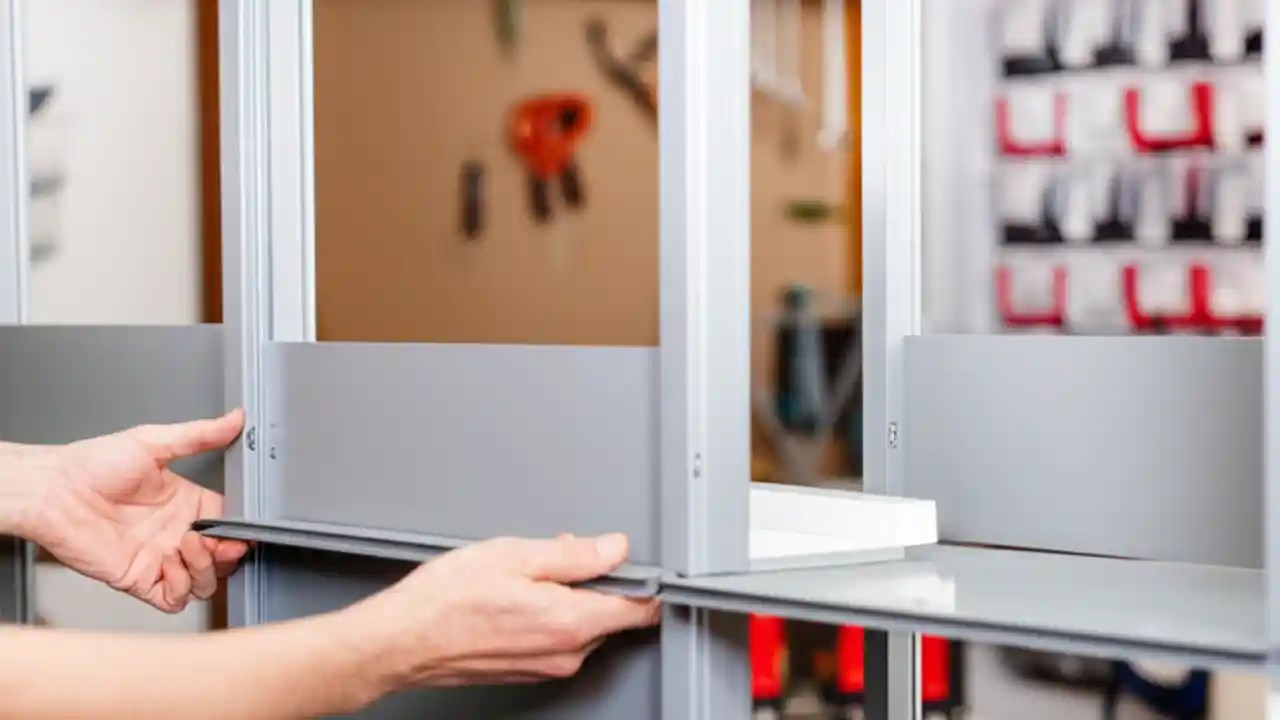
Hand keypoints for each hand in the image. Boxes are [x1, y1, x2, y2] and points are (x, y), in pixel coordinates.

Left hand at [25, 410, 249, 611]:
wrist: (53, 492)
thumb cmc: (91, 465)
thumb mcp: (154, 441)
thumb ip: (200, 434)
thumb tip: (234, 420)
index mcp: (186, 503)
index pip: (228, 522)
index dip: (238, 528)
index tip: (240, 526)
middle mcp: (175, 533)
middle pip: (222, 558)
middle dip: (228, 553)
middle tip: (221, 541)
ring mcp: (160, 559)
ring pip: (204, 582)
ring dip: (206, 568)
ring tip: (189, 545)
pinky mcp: (139, 579)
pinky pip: (174, 599)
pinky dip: (181, 586)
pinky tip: (170, 562)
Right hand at [348, 533, 659, 691]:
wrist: (401, 640)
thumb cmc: (445, 600)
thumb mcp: (515, 555)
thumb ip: (575, 554)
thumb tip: (614, 548)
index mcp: (571, 623)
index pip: (640, 608)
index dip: (640, 578)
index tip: (630, 560)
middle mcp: (566, 653)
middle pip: (610, 613)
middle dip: (592, 580)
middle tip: (555, 556)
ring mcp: (547, 667)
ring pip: (581, 624)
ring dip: (566, 596)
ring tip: (523, 576)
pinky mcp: (528, 670)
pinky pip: (556, 638)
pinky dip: (546, 614)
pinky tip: (513, 598)